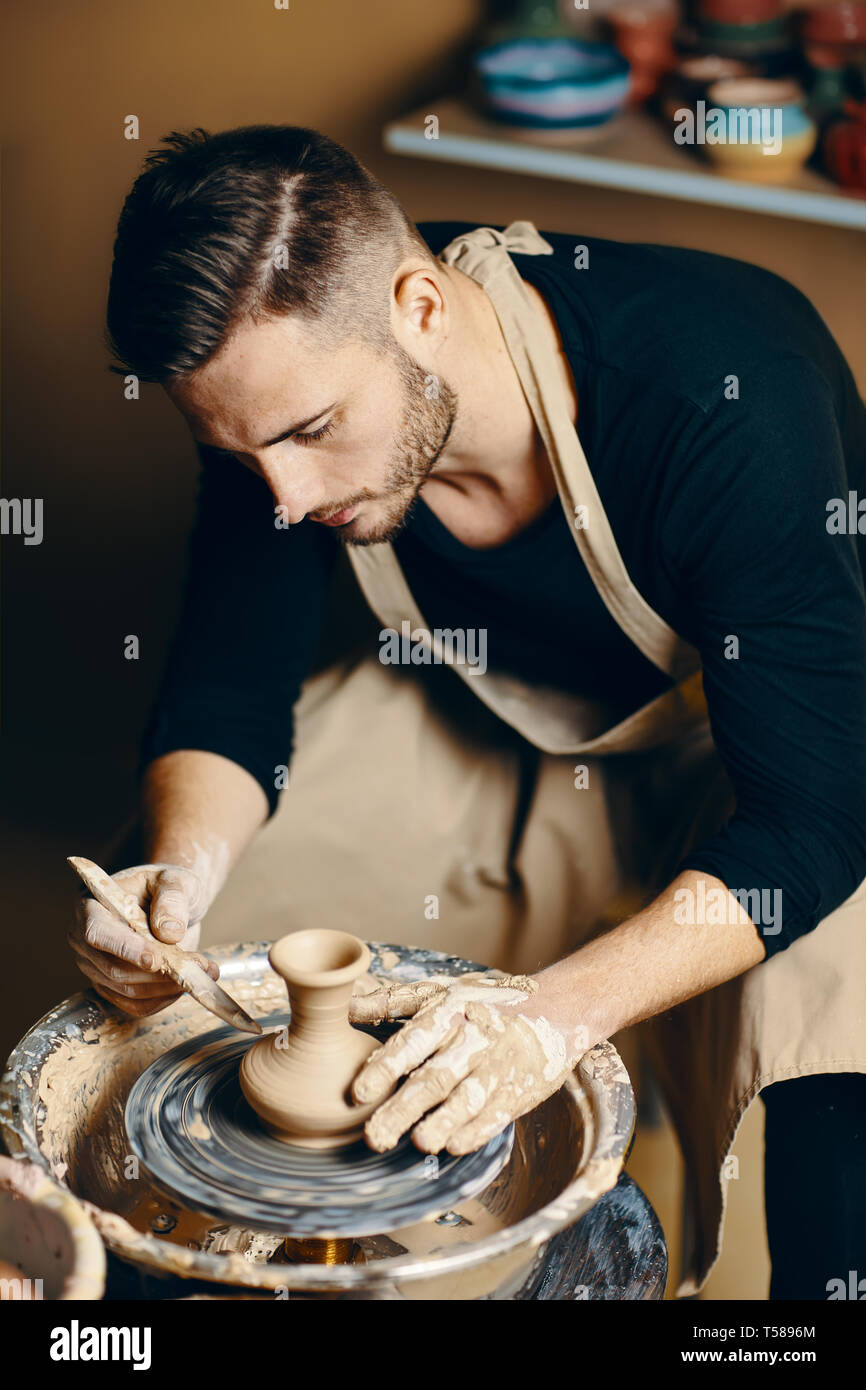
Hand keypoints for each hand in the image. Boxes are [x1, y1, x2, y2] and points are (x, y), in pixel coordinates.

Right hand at [67, 863, 217, 1017]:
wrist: (169, 903)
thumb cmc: (164, 886)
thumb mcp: (173, 880)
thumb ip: (171, 899)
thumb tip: (169, 933)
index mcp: (91, 906)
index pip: (98, 933)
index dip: (125, 949)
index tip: (156, 960)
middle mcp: (86, 940)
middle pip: (114, 969)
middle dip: (159, 973)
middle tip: (199, 964)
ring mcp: (96, 967)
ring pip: (128, 991)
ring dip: (168, 986)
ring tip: (203, 970)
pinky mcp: (112, 988)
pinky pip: (136, 1005)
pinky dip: (165, 999)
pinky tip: (186, 983)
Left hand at [349, 972, 589, 1154]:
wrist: (554, 1008)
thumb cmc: (484, 1003)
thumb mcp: (440, 993)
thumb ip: (391, 1002)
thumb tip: (345, 1007)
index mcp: (446, 1015)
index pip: (410, 1043)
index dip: (383, 1068)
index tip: (358, 1093)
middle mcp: (470, 1041)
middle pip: (434, 1078)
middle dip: (403, 1108)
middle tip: (375, 1137)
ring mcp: (496, 1067)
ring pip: (466, 1098)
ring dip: (442, 1122)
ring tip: (419, 1142)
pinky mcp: (518, 1091)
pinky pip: (496, 1114)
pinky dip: (475, 1131)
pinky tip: (453, 1145)